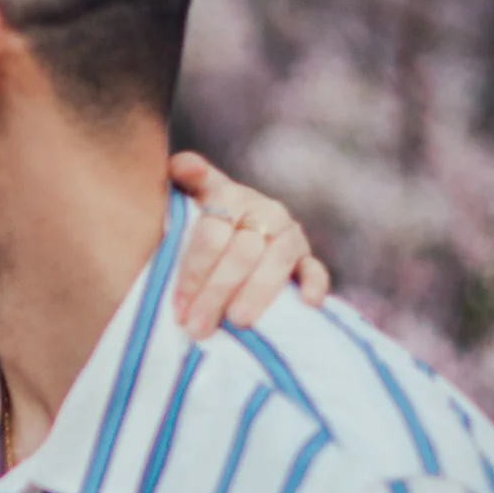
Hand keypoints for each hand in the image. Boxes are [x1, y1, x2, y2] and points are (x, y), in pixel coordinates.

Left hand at [167, 151, 329, 337]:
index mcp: (232, 195)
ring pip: (275, 263)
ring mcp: (289, 234)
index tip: (178, 307)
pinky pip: (315, 269)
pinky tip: (307, 303)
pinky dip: (314, 284)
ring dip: (257, 294)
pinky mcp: (306, 256)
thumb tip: (181, 164)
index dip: (193, 272)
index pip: (212, 235)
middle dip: (216, 293)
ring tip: (238, 323)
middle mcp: (265, 211)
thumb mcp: (192, 196)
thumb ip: (185, 180)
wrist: (240, 222)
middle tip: (198, 328)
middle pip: (241, 254)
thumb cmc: (206, 218)